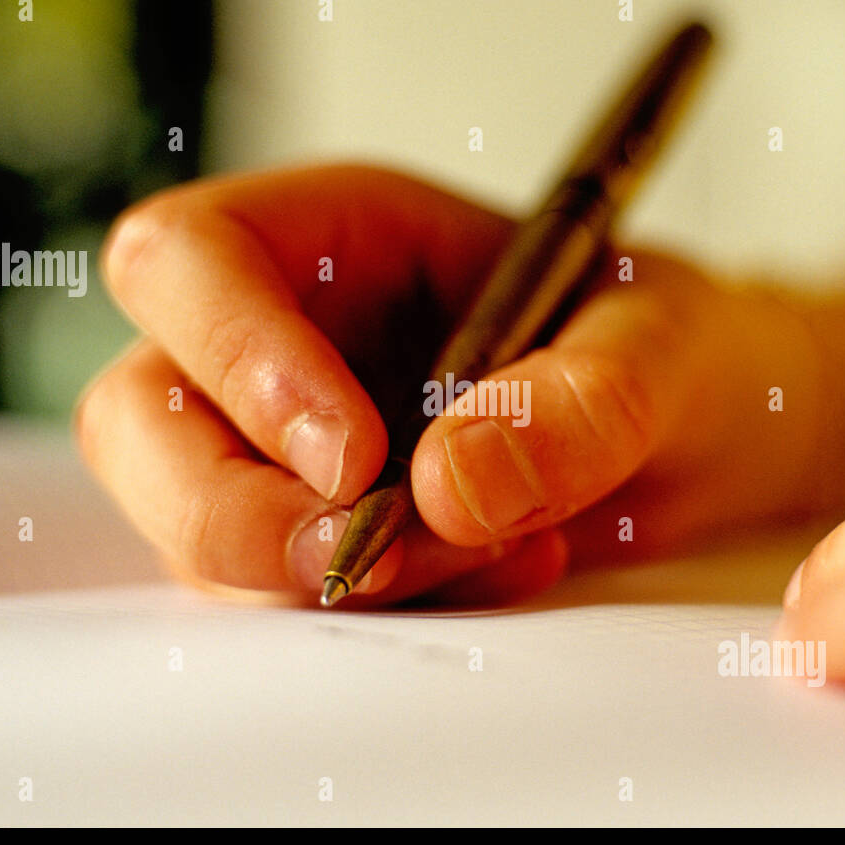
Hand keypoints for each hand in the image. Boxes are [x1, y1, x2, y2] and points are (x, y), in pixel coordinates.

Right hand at [76, 164, 834, 605]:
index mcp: (337, 235)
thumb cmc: (671, 347)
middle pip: (141, 414)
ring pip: (190, 520)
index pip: (191, 261)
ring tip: (492, 552)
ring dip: (314, 571)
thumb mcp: (661, 346)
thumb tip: (448, 488)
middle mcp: (286, 338)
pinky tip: (494, 571)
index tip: (353, 460)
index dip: (236, 357)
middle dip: (228, 508)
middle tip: (358, 558)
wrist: (702, 433)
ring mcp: (285, 446)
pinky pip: (274, 590)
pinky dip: (373, 608)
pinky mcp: (315, 532)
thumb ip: (580, 401)